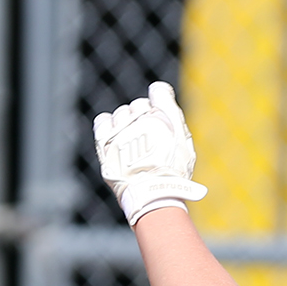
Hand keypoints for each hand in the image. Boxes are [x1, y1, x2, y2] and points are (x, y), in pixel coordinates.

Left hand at [93, 81, 208, 224]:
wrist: (152, 196)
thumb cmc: (173, 172)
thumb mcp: (184, 142)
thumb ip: (172, 113)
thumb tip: (159, 89)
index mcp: (163, 117)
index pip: (158, 91)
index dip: (160, 101)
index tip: (160, 112)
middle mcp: (141, 119)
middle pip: (139, 105)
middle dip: (144, 117)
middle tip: (150, 138)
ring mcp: (121, 130)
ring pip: (122, 113)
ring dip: (128, 123)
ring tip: (135, 144)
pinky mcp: (105, 142)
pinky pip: (102, 121)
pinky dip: (108, 124)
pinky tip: (115, 134)